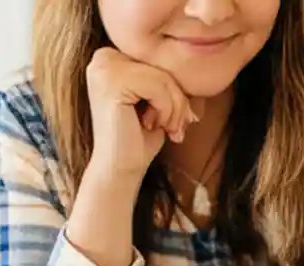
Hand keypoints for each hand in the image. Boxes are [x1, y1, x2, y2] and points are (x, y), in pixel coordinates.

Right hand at [83, 47, 199, 180]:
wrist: (120, 170)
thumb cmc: (140, 138)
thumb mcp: (159, 100)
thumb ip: (169, 77)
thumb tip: (200, 62)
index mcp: (111, 57)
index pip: (160, 61)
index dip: (174, 90)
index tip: (175, 118)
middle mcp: (103, 57)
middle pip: (162, 66)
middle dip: (177, 99)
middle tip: (175, 127)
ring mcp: (104, 68)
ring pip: (163, 77)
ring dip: (174, 108)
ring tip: (165, 128)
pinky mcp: (112, 82)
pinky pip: (159, 86)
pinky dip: (166, 110)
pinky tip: (151, 126)